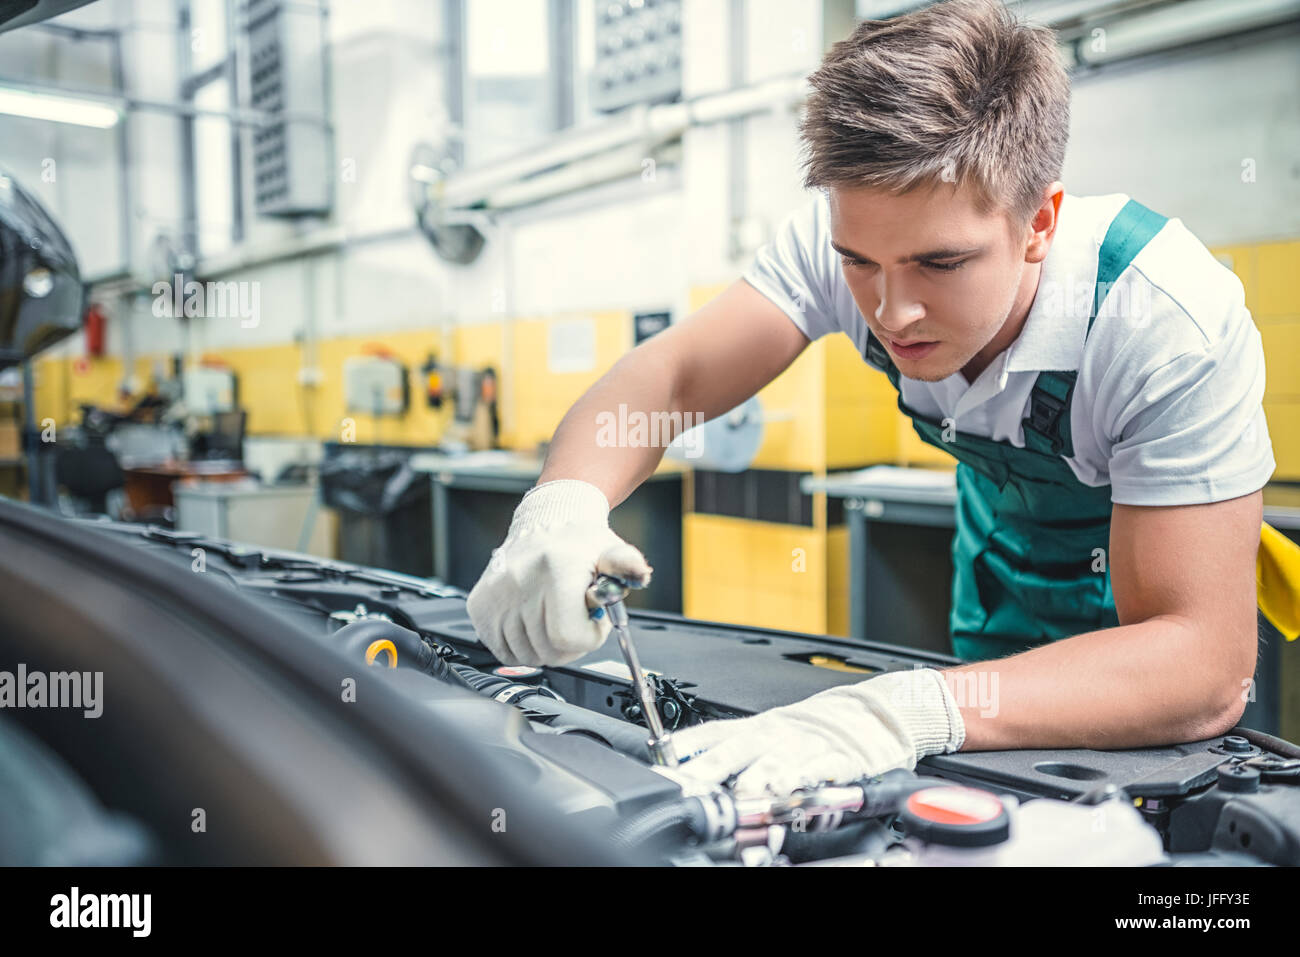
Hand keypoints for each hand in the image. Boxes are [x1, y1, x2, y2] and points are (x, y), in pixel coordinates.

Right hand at [466, 479, 651, 665]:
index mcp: (556, 569)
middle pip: (550, 651)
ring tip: (554, 617)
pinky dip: (521, 645)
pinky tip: (533, 622)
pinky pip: (503, 651)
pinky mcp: (480, 606)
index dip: (589, 635)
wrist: (544, 524)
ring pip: (527, 656)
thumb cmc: (579, 543)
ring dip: (545, 646)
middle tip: (574, 618)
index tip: (592, 619)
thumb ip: (627, 565)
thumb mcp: (610, 550)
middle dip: (571, 643)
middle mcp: (521, 581)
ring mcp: (497, 596)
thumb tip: (640, 572)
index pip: (570, 637)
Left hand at [668, 668, 964, 797]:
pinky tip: (793, 794)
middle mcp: (774, 735)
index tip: (658, 764)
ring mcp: (805, 746)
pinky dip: (805, 782)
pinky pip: (819, 772)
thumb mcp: (768, 730)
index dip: (681, 749)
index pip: (707, 734)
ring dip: (755, 779)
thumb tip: (684, 762)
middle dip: (708, 771)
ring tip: (740, 794)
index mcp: (754, 728)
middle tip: (689, 786)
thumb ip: (730, 748)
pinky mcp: (838, 760)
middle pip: (733, 751)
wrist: (876, 712)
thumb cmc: (817, 727)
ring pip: (774, 762)